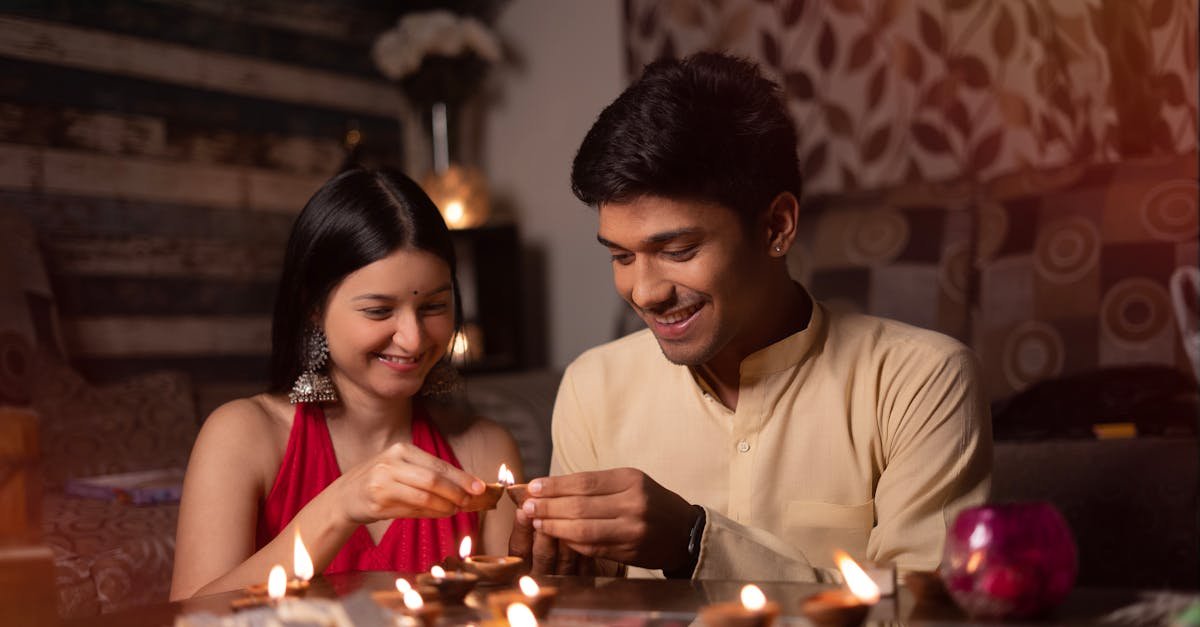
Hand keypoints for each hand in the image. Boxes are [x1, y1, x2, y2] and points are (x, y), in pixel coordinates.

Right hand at [335, 442, 485, 524]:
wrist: (344, 496)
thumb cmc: (380, 480)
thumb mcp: (401, 466)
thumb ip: (429, 472)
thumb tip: (464, 484)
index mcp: (401, 450)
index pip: (438, 464)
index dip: (461, 477)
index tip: (479, 486)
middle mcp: (391, 464)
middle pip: (433, 480)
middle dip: (456, 492)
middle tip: (471, 501)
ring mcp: (382, 484)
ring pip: (424, 497)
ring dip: (445, 506)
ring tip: (456, 509)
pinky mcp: (377, 504)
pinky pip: (412, 511)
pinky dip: (431, 514)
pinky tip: (441, 514)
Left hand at [519, 468, 695, 570]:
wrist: (684, 531)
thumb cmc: (651, 502)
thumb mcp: (630, 482)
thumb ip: (596, 485)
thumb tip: (552, 486)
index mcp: (631, 480)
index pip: (584, 481)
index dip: (555, 485)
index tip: (533, 486)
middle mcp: (633, 504)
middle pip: (579, 505)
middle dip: (548, 506)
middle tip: (527, 505)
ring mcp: (631, 530)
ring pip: (583, 529)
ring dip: (554, 526)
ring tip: (537, 520)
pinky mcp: (629, 551)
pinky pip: (592, 547)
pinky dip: (571, 541)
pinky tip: (557, 536)